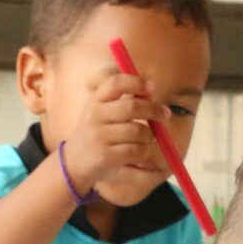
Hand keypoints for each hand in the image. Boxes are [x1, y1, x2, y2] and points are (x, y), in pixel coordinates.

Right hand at [59, 71, 171, 205]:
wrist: (76, 161)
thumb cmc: (99, 132)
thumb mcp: (103, 111)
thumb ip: (123, 100)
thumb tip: (152, 89)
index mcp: (96, 101)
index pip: (114, 83)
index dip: (136, 82)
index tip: (152, 86)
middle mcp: (94, 116)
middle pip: (132, 107)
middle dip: (154, 109)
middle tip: (165, 113)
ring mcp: (99, 136)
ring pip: (138, 131)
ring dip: (148, 136)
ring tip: (144, 140)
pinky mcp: (105, 156)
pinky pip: (137, 151)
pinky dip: (143, 152)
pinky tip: (138, 154)